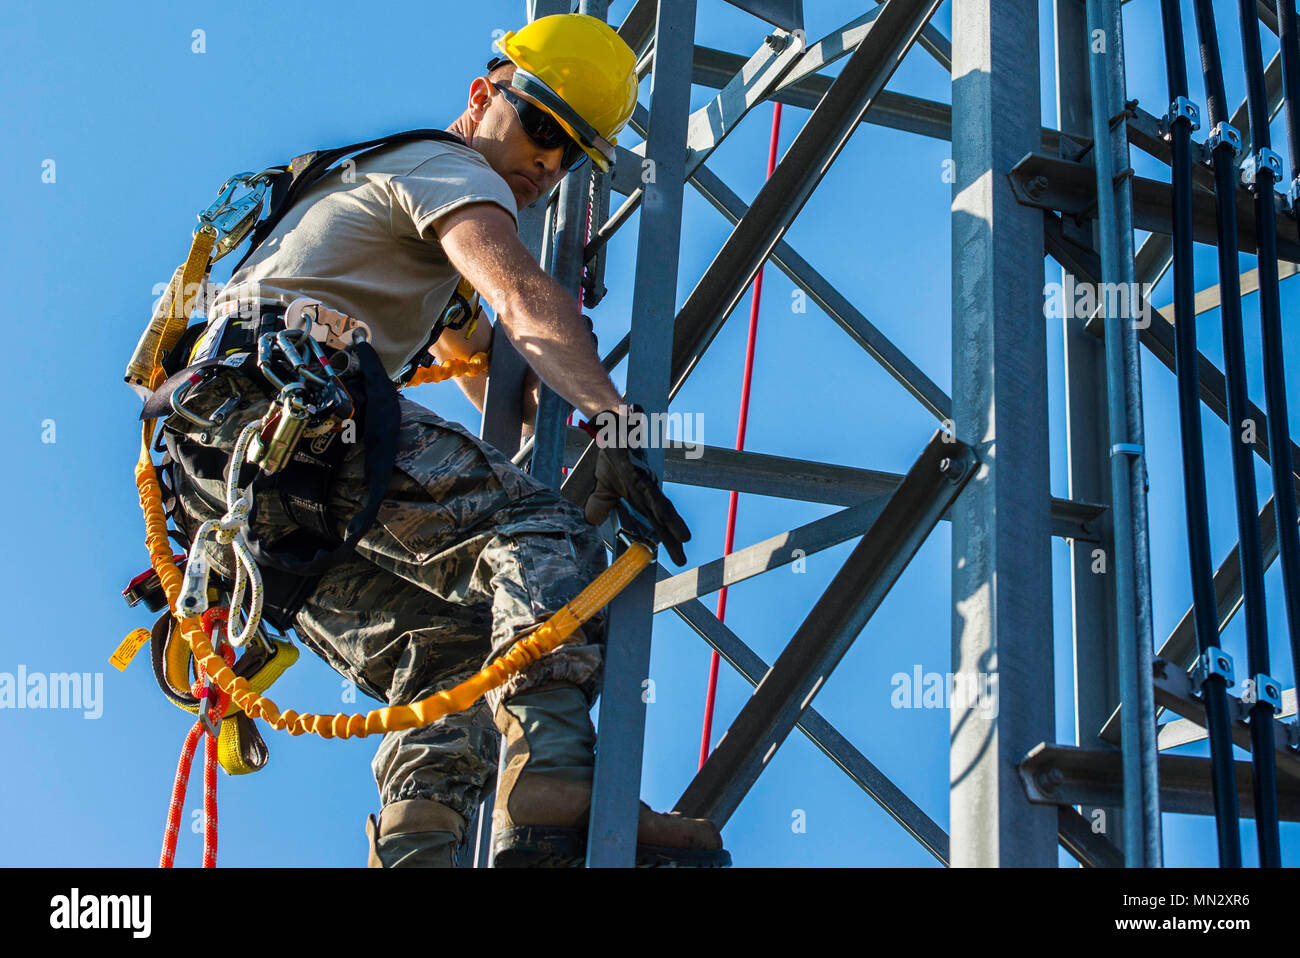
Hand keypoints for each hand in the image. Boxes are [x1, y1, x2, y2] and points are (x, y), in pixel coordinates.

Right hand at [583, 405, 690, 564]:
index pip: (657, 522)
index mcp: (640, 497)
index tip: (679, 558)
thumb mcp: (604, 486)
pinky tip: (661, 512)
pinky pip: (646, 485)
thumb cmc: (613, 457)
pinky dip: (654, 500)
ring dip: (670, 521)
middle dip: (673, 536)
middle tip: (683, 556)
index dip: (667, 539)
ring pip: (659, 503)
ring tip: (683, 538)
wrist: (611, 428)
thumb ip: (601, 504)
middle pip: (662, 516)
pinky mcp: (636, 466)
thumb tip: (591, 521)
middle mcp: (646, 489)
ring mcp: (643, 478)